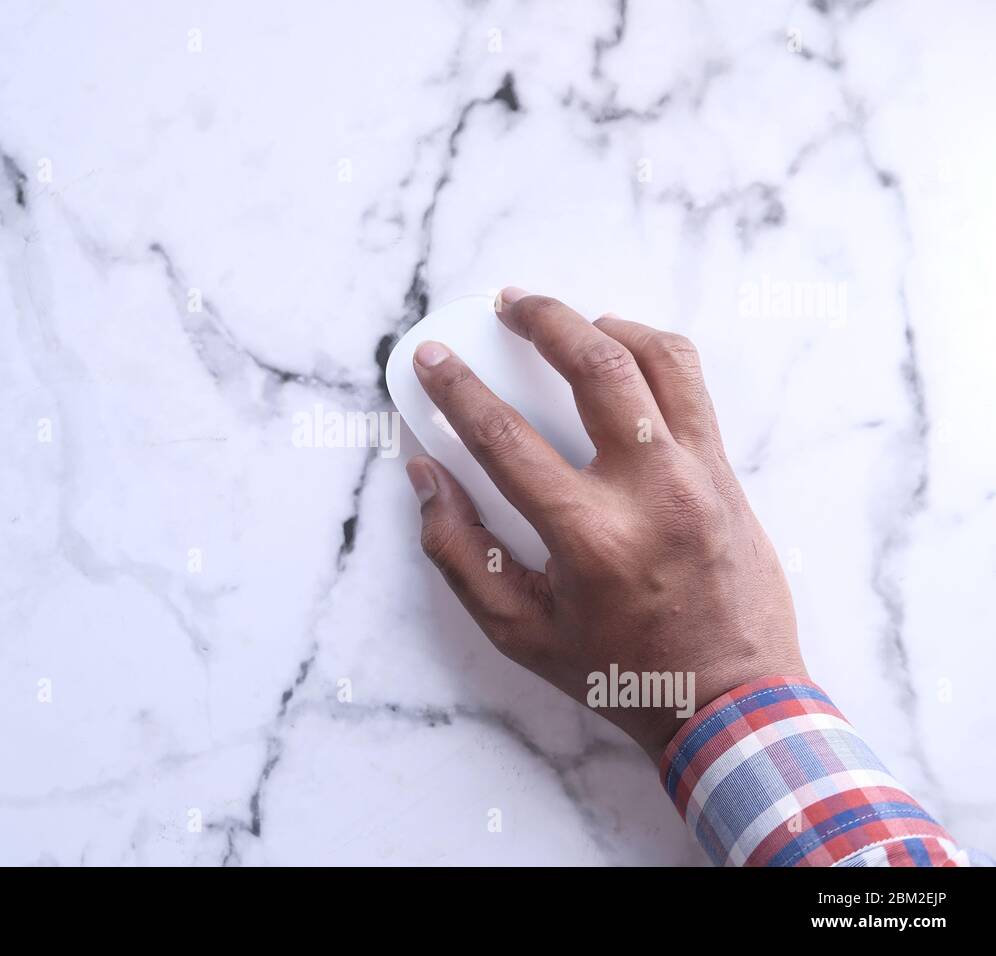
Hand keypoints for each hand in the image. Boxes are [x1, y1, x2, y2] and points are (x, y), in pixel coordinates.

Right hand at [404, 288, 805, 758]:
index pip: (506, 439)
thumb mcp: (518, 632)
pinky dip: (652, 351)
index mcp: (590, 537)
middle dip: (541, 320)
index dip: (458, 390)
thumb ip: (459, 552)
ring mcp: (698, 474)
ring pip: (658, 359)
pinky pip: (691, 384)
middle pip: (595, 368)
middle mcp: (651, 491)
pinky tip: (621, 355)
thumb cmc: (619, 673)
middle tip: (505, 303)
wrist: (730, 700)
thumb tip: (427, 476)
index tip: (433, 358)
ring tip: (567, 320)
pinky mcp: (726, 472)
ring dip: (603, 325)